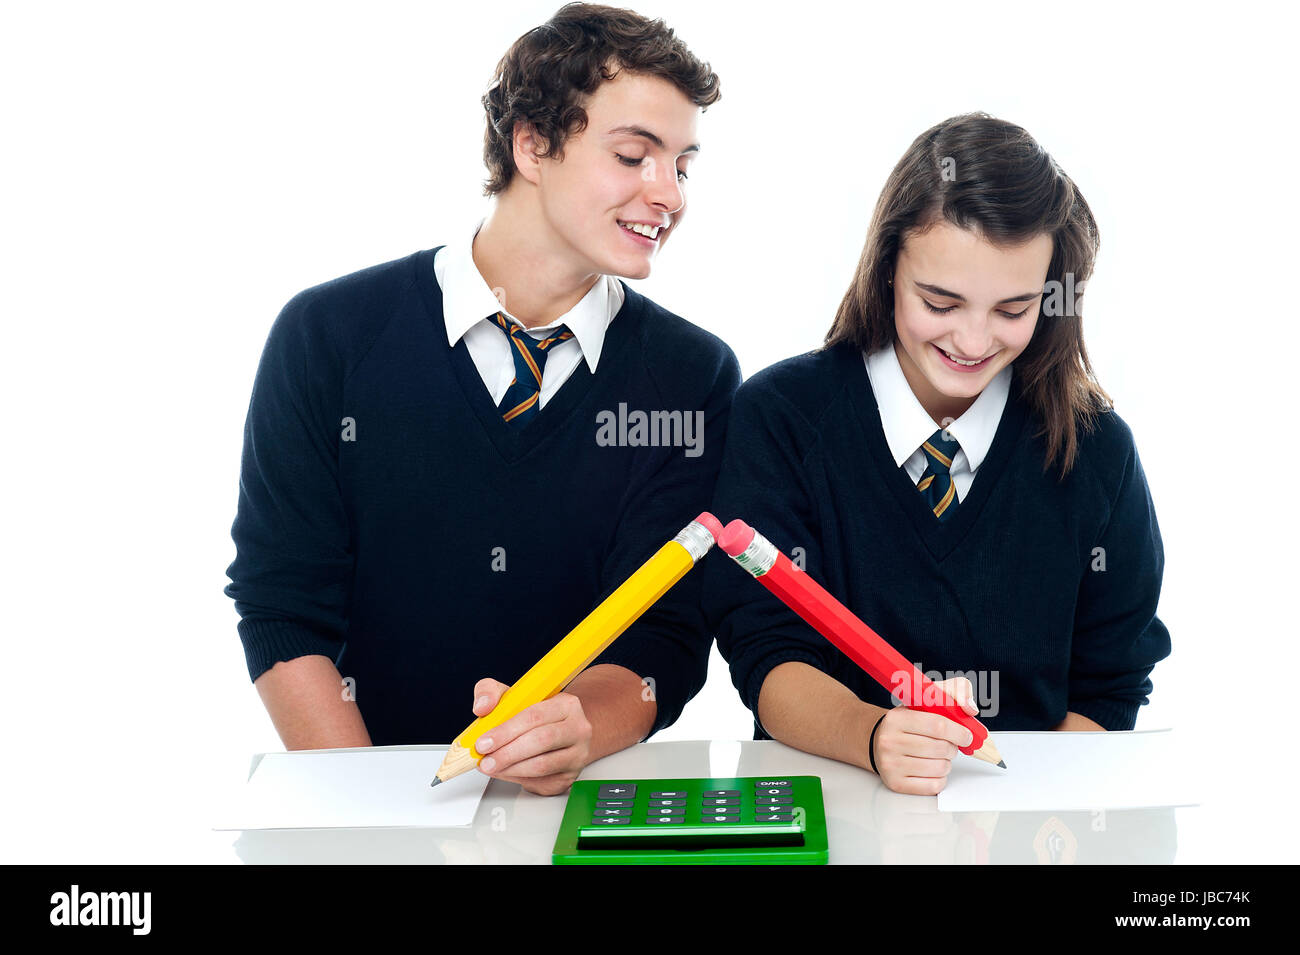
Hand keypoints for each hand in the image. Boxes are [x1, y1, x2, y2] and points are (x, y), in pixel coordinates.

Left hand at [469, 677, 592, 795]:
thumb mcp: (512, 696)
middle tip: (486, 760)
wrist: (561, 732)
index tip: (483, 742)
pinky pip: (541, 782)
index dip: (505, 731)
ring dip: (511, 769)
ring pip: (542, 766)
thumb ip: (490, 692)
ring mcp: (577, 755)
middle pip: (541, 741)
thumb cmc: (535, 716)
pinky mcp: (570, 776)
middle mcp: (578, 729)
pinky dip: (518, 779)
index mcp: (566, 704)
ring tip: (492, 766)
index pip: (534, 716)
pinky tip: (506, 771)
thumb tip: (482, 706)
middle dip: (507, 754)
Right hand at [870, 676, 978, 795]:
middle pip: (941, 749)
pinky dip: (940, 778)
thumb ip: (952, 692)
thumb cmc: (907, 723)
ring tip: (938, 756)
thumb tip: (971, 707)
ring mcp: (891, 764)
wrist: (878, 741)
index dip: (959, 732)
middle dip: (952, 748)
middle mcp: (890, 741)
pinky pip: (933, 786)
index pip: (938, 726)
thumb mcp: (924, 700)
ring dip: (946, 763)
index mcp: (897, 718)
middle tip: (947, 745)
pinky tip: (932, 769)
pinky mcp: (896, 783)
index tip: (966, 736)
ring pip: (939, 768)